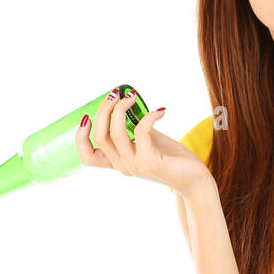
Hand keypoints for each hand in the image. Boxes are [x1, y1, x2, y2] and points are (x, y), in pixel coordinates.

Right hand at [74, 89, 213, 200]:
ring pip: (116, 132)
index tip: (87, 117)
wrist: (193, 179)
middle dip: (104, 110)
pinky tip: (161, 111)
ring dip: (121, 108)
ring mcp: (135, 165)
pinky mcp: (151, 161)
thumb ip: (134, 126)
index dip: (80, 137)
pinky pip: (141, 131)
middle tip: (116, 94)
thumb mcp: (148, 140)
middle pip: (100, 136)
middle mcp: (123, 165)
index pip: (87, 156)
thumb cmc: (171, 158)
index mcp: (118, 162)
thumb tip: (126, 100)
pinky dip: (149, 116)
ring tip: (132, 96)